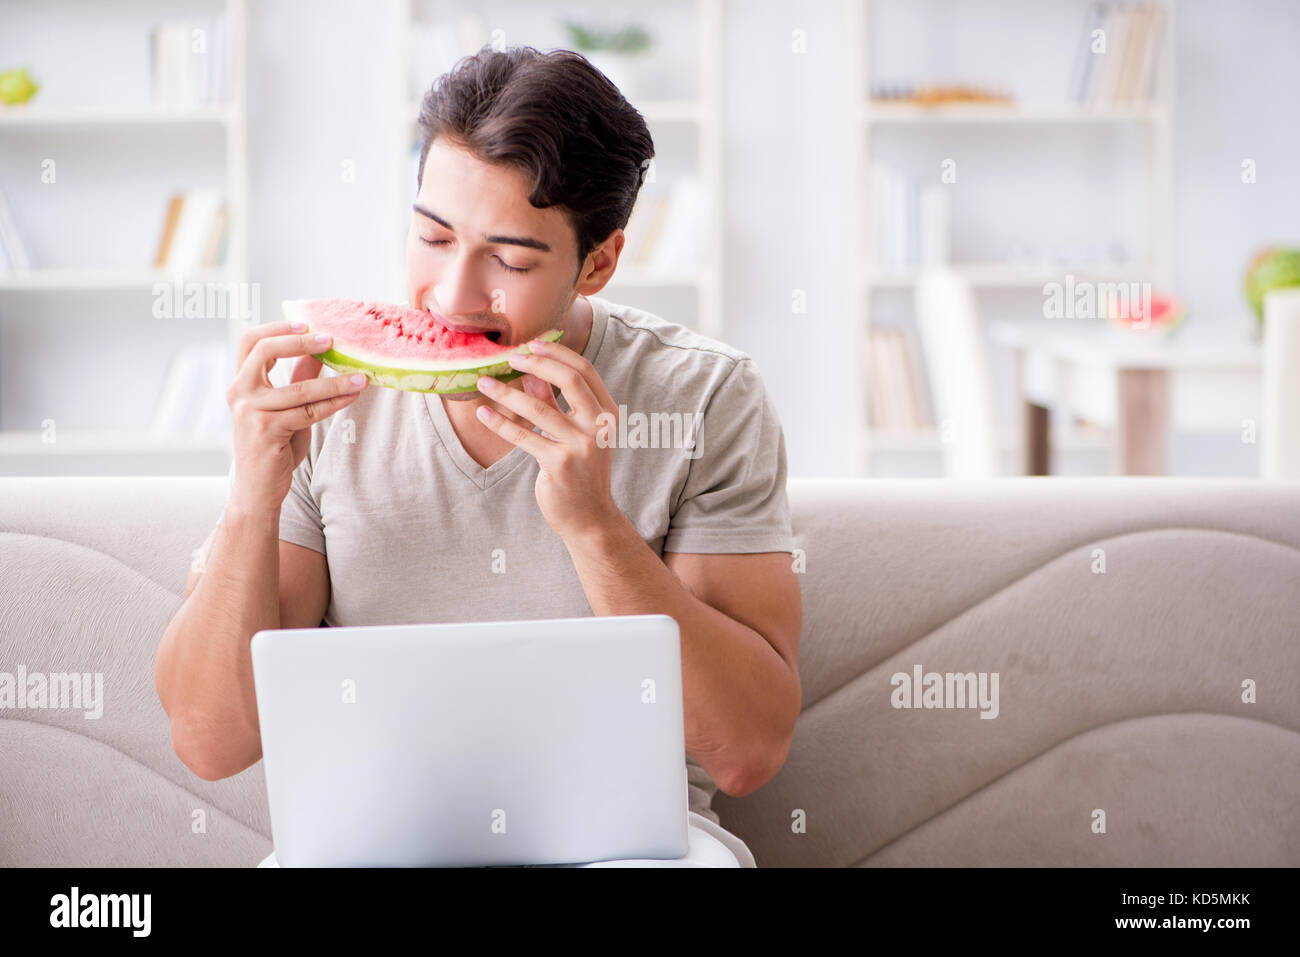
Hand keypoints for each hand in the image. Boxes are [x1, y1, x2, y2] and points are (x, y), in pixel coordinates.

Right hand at [226, 320, 366, 513]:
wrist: (258, 489)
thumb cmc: (273, 447)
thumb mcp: (286, 407)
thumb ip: (297, 380)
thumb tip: (319, 352)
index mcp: (241, 383)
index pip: (250, 341)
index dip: (278, 328)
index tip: (307, 325)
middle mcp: (239, 393)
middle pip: (264, 351)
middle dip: (301, 342)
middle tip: (332, 340)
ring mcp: (250, 411)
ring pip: (299, 388)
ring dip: (335, 381)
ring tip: (361, 377)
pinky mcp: (266, 430)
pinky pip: (308, 411)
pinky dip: (334, 402)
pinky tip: (352, 395)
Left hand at [473, 338, 621, 539]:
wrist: (589, 517)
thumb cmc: (580, 472)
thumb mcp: (573, 433)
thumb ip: (555, 404)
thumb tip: (531, 375)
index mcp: (607, 413)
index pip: (584, 370)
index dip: (556, 354)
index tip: (531, 345)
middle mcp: (599, 426)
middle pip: (571, 379)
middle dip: (537, 363)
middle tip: (509, 357)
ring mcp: (581, 445)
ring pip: (539, 407)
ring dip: (506, 392)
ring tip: (483, 382)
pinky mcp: (559, 464)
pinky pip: (524, 436)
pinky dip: (500, 423)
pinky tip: (483, 414)